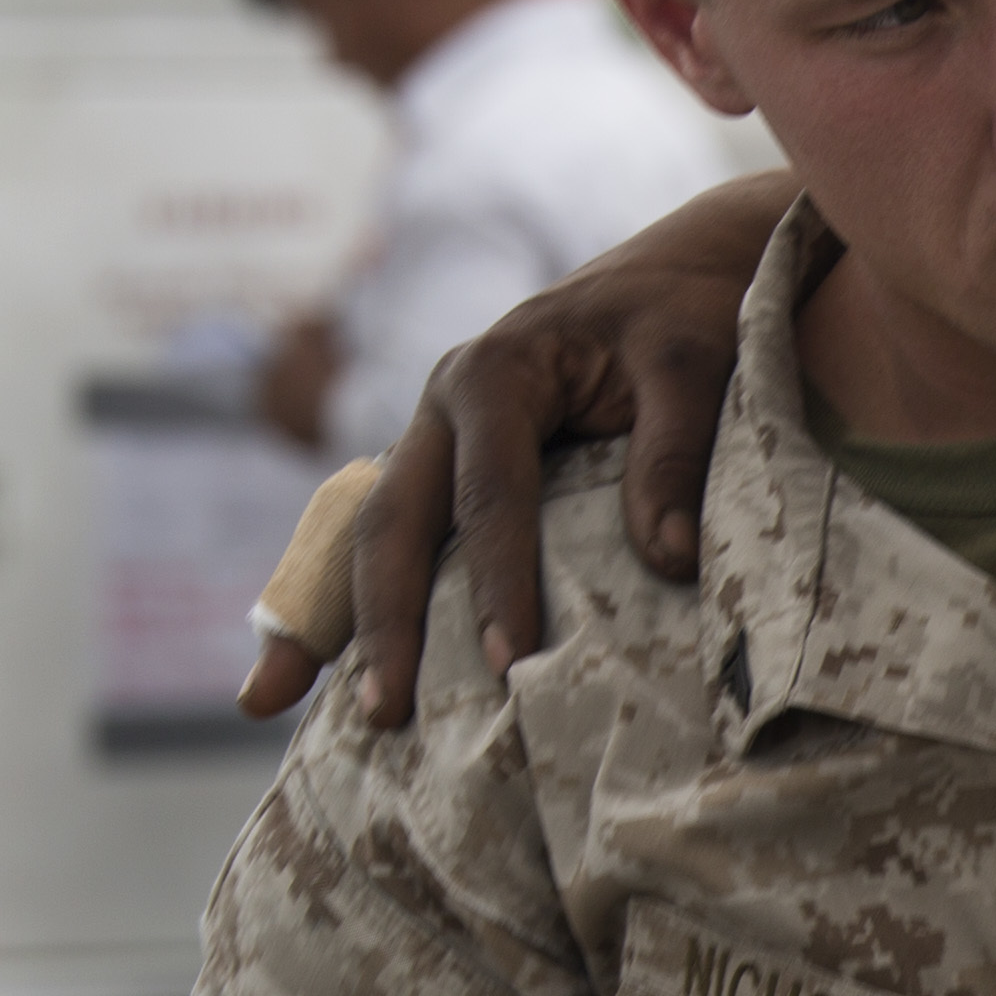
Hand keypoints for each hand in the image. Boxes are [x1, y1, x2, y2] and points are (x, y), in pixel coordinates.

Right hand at [233, 167, 791, 724]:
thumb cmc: (682, 320)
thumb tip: (667, 559)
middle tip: (387, 713)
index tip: (511, 664)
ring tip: (319, 711)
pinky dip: (345, 608)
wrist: (667, 281)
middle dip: (384, 622)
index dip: (496, 582)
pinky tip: (305, 681)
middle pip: (391, 522)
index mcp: (492, 373)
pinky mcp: (440, 478)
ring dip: (342, 624)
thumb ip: (675, 450)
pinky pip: (384, 547)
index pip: (487, 493)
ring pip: (366, 538)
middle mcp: (439, 409)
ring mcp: (429, 445)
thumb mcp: (690, 364)